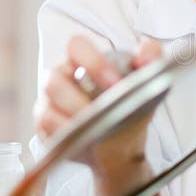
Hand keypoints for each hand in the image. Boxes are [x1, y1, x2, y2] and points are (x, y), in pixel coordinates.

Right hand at [34, 36, 162, 141]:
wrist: (122, 149)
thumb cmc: (130, 111)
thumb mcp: (148, 84)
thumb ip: (151, 58)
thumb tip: (145, 54)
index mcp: (83, 61)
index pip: (76, 46)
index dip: (93, 62)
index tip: (116, 83)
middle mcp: (62, 77)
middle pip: (54, 78)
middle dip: (80, 97)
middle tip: (106, 111)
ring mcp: (49, 102)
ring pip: (48, 105)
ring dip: (75, 117)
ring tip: (98, 127)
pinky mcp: (43, 125)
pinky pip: (47, 127)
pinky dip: (67, 133)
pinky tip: (85, 137)